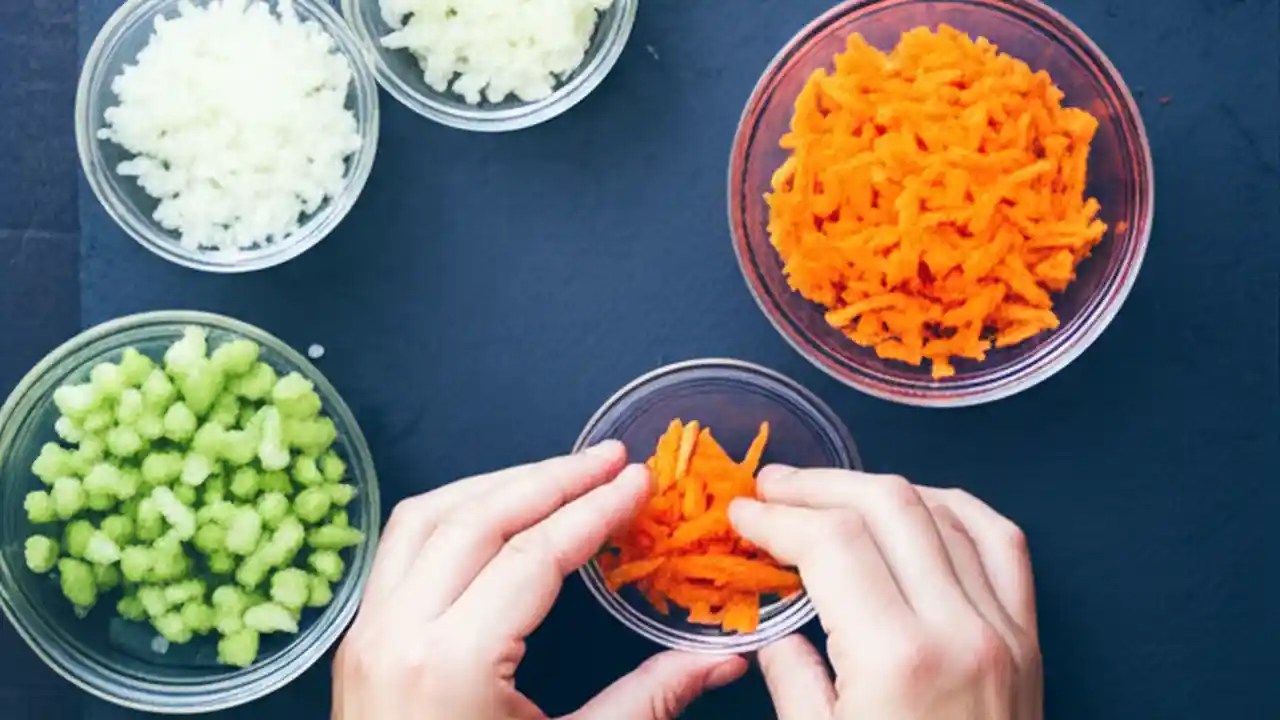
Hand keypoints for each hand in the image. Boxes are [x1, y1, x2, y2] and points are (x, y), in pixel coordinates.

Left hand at [333, 441, 747, 719]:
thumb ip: (645, 702)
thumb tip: (722, 662)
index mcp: (451, 664)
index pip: (533, 556)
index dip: (593, 511)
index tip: (638, 480)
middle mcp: (396, 633)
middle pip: (475, 518)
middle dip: (550, 478)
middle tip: (609, 460)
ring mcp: (366, 632)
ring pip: (425, 517)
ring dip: (496, 484)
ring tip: (560, 474)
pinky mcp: (358, 639)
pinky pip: (401, 546)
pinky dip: (454, 512)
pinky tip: (496, 512)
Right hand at [730, 469, 1041, 719]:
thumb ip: (792, 679)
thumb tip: (777, 630)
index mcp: (898, 659)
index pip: (833, 542)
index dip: (778, 516)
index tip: (743, 513)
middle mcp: (959, 629)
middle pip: (888, 505)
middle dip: (820, 486)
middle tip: (775, 490)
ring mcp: (1003, 629)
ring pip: (944, 509)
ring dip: (879, 489)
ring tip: (831, 495)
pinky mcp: (1029, 639)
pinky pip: (1001, 541)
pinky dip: (954, 508)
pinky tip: (918, 506)